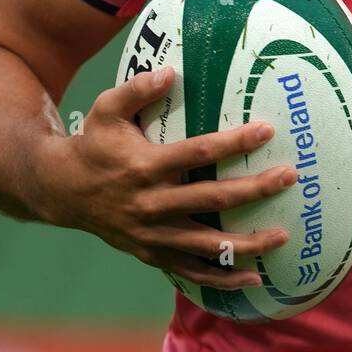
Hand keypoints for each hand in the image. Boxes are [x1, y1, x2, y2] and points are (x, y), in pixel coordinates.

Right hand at [35, 66, 294, 290]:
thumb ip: (137, 89)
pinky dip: (223, 279)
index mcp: (145, 167)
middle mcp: (151, 204)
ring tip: (283, 236)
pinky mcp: (152, 254)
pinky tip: (254, 280)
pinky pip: (192, 273)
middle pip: (212, 200)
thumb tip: (170, 71)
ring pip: (207, 245)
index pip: (197, 153)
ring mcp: (153, 235)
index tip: (267, 130)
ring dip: (247, 243)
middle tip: (289, 177)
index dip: (233, 143)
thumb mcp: (106, 109)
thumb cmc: (93, 144)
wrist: (62, 191)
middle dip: (254, 189)